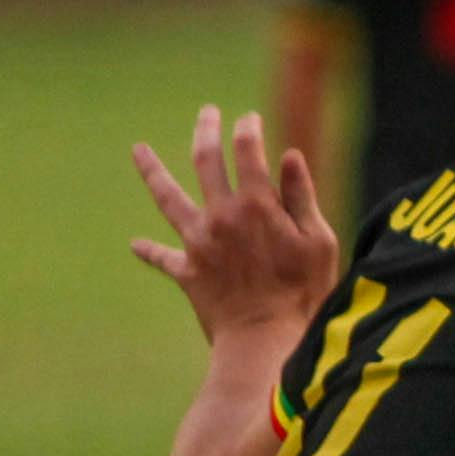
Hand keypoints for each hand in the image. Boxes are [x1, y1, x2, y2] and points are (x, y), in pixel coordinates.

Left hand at [132, 109, 338, 345]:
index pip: (248, 150)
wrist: (264, 342)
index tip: (249, 119)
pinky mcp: (186, 271)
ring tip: (137, 150)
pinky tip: (136, 244)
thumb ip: (302, 197)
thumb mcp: (318, 242)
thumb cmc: (303, 294)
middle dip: (206, 130)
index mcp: (258, 204)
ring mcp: (198, 242)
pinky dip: (150, 250)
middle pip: (205, 159)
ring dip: (152, 170)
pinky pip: (162, 257)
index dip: (249, 128)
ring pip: (168, 197)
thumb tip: (289, 155)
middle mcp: (221, 215)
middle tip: (207, 113)